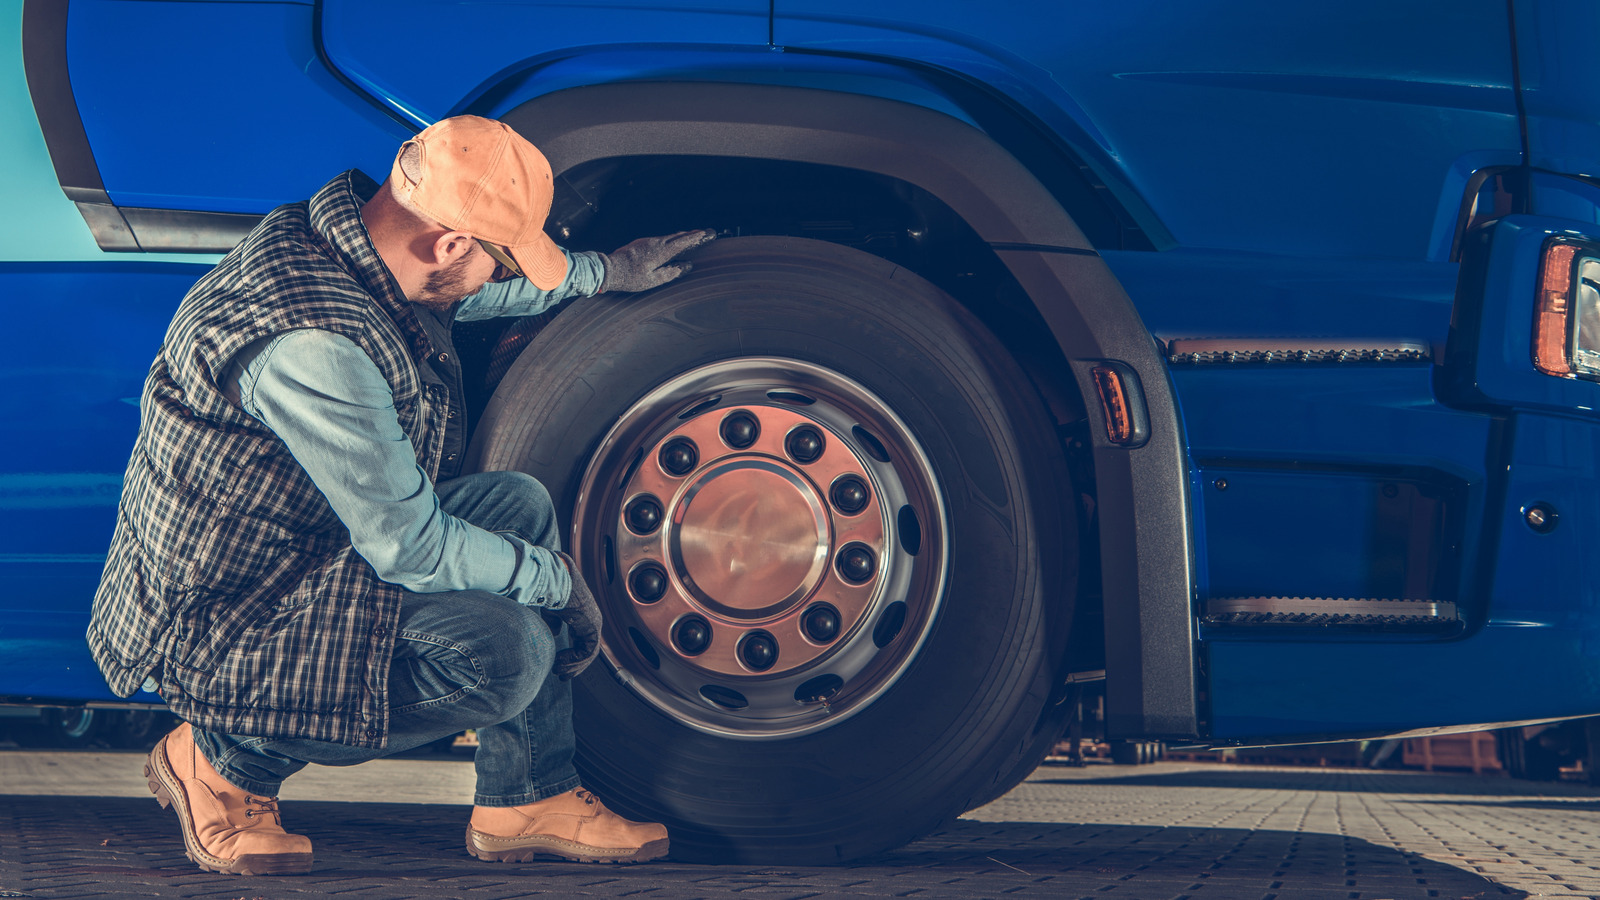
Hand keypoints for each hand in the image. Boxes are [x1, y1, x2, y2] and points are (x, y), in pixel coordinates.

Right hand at [543, 552, 601, 679]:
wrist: (553, 580)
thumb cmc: (550, 590)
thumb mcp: (552, 610)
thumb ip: (555, 622)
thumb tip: (556, 633)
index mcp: (583, 616)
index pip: (582, 641)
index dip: (572, 657)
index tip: (558, 666)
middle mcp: (592, 620)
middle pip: (587, 650)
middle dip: (574, 666)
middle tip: (562, 676)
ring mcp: (594, 623)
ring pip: (588, 654)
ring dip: (573, 666)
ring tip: (558, 671)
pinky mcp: (593, 627)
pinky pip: (588, 651)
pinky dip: (575, 661)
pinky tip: (560, 662)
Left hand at [599, 229, 715, 292]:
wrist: (607, 269)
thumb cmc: (630, 278)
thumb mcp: (653, 280)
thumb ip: (671, 272)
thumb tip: (687, 265)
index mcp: (660, 251)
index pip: (683, 242)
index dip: (697, 238)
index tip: (708, 234)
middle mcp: (655, 242)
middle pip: (676, 236)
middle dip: (691, 235)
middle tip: (704, 234)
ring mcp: (646, 241)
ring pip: (668, 237)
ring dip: (680, 236)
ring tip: (691, 237)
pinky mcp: (640, 243)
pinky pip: (660, 239)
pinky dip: (670, 240)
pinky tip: (671, 243)